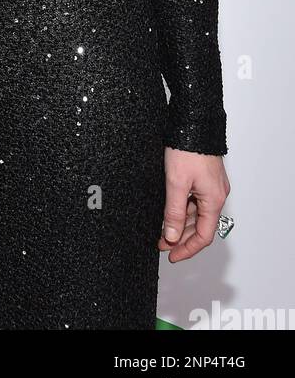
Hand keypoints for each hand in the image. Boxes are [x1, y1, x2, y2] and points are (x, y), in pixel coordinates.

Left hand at [159, 148, 230, 262]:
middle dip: (180, 237)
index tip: (172, 256)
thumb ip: (174, 211)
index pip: (203, 236)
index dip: (187, 249)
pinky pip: (195, 200)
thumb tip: (171, 236)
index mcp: (214, 200)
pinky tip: (168, 210)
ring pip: (196, 213)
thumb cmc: (188, 148)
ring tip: (161, 230)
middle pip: (199, 225)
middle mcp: (216, 195)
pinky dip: (182, 208)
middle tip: (160, 243)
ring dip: (179, 223)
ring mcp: (211, 186)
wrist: (194, 121)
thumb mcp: (176, 183)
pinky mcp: (204, 177)